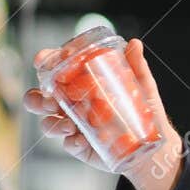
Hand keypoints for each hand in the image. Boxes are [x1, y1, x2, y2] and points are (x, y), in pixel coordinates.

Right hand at [24, 38, 183, 189]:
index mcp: (79, 83)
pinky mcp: (80, 145)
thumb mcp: (142, 87)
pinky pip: (68, 144)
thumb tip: (135, 43)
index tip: (42, 61)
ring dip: (52, 124)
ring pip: (47, 123)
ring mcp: (73, 125)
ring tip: (69, 125)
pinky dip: (73, 142)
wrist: (154, 145)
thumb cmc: (145, 111)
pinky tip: (82, 140)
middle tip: (49, 101)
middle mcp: (70, 103)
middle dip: (36, 99)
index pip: (55, 69)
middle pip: (39, 98)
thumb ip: (137, 67)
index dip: (44, 63)